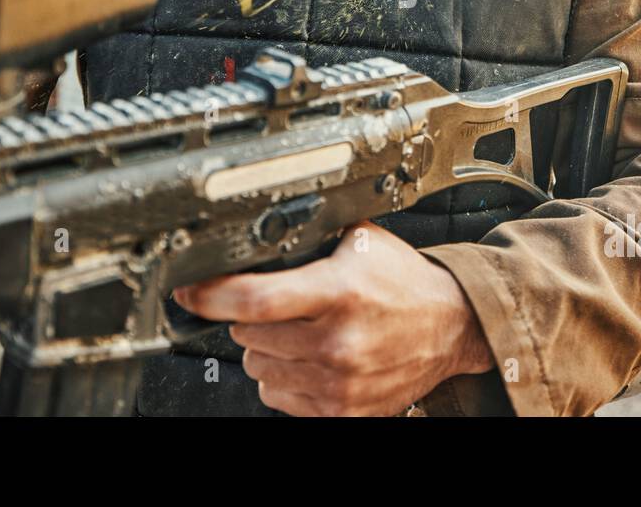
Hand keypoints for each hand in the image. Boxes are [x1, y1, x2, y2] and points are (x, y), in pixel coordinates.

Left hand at [173, 222, 493, 415]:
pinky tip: (309, 359)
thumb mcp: (359, 242)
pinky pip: (278, 399)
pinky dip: (284, 378)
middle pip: (248, 334)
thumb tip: (251, 229)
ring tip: (299, 331)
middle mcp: (338, 341)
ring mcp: (340, 382)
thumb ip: (308, 236)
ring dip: (267, 348)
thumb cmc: (403, 282)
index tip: (189, 291)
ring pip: (258, 367)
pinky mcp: (343, 411)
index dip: (210, 295)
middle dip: (251, 316)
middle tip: (281, 305)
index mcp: (340, 292)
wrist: (452, 326)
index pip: (256, 299)